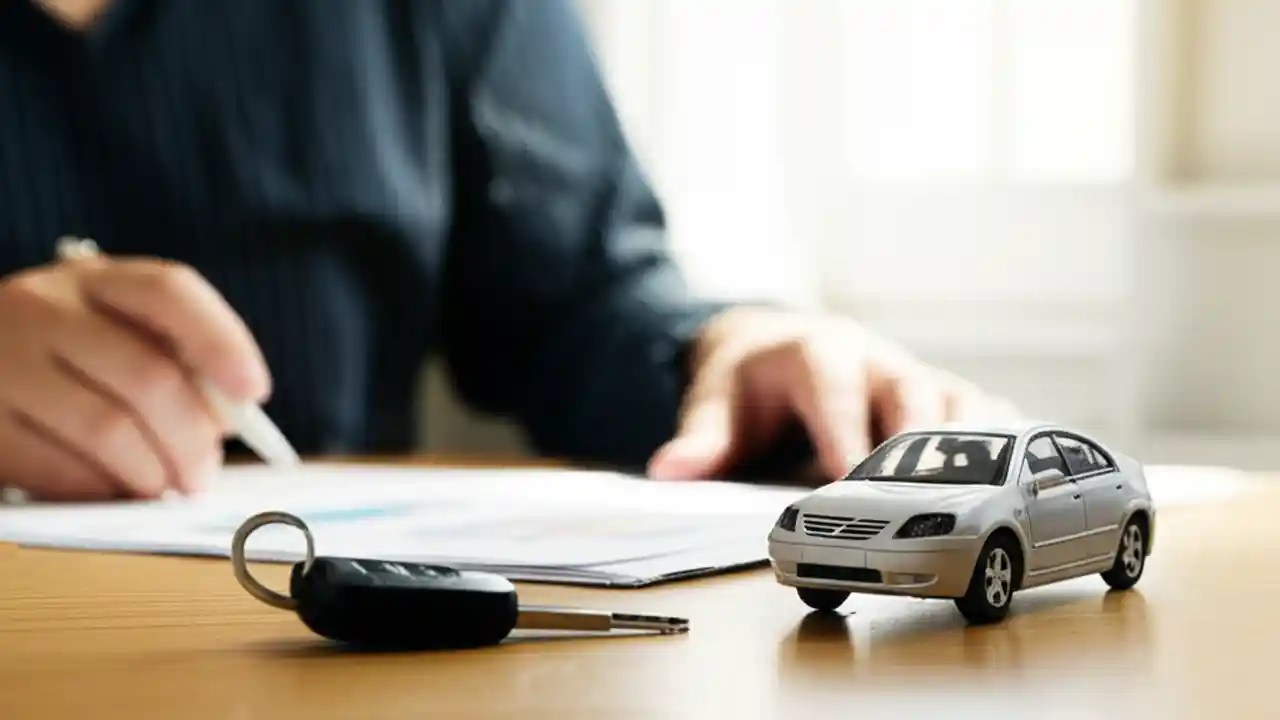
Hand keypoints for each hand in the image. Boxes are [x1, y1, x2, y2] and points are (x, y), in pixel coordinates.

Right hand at [0, 256, 269, 500]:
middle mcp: (41, 308)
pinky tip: (114, 489)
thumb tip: (225, 419)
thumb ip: (175, 359)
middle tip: (204, 473)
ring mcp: (3, 363)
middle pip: (147, 376)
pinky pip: (59, 469)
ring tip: (167, 486)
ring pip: (107, 430)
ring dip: (153, 471)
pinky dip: (103, 488)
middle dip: (192, 437)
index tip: (254, 393)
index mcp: (93, 279)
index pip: (168, 291)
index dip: (222, 343)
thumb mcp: (114, 332)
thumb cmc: (65, 356)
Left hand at [647, 307, 1018, 483]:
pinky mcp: (940, 396)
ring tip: (986, 493)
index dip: (846, 430)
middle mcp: (875, 357)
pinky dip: (999, 444)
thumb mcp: (715, 400)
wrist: (776, 346)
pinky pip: (984, 413)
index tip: (851, 476)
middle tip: (923, 498)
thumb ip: (701, 436)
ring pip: (957, 402)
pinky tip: (1014, 482)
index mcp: (818, 351)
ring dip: (971, 447)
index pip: (835, 385)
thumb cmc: (750, 381)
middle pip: (909, 390)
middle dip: (918, 442)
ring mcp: (913, 374)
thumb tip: (669, 470)